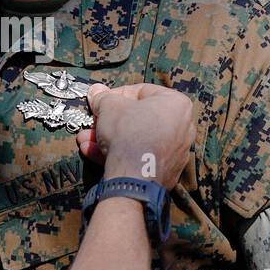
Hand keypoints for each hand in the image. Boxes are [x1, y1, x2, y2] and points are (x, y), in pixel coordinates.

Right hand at [75, 83, 195, 189]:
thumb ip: (103, 97)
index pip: (141, 91)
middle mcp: (182, 126)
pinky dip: (120, 154)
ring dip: (109, 137)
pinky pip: (141, 156)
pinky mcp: (166, 171)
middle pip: (138, 117)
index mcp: (176, 103)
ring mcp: (175, 151)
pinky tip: (95, 153)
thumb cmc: (128, 133)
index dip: (116, 95)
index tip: (101, 102)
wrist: (135, 177)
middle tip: (94, 122)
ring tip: (86, 140)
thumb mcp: (109, 106)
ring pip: (137, 138)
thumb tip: (96, 91)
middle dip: (110, 120)